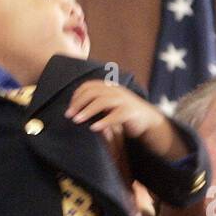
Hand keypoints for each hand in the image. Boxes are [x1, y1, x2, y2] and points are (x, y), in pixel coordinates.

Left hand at [66, 80, 187, 160]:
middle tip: (69, 115)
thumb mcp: (107, 106)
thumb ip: (94, 104)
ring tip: (77, 120)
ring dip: (87, 111)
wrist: (146, 120)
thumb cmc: (122, 114)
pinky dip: (104, 121)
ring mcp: (123, 100)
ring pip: (102, 101)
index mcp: (109, 87)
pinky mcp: (130, 112)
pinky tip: (93, 128)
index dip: (76, 96)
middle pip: (93, 92)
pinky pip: (115, 115)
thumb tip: (73, 110)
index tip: (69, 109)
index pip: (88, 86)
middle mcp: (115, 91)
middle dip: (78, 103)